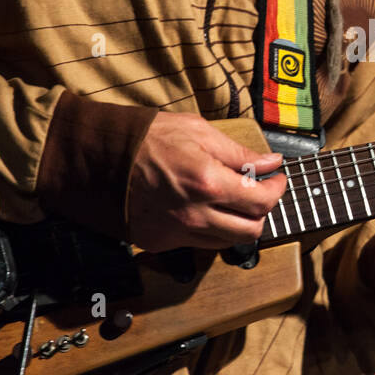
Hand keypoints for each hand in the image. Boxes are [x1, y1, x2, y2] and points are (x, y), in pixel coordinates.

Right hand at [127, 112, 286, 252]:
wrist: (98, 158)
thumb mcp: (197, 131)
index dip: (277, 190)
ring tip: (231, 201)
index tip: (276, 179)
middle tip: (258, 193)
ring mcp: (177, 232)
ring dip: (237, 223)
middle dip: (262, 212)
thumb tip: (270, 162)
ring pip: (227, 242)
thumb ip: (238, 152)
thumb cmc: (146, 138)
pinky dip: (209, 229)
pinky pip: (198, 243)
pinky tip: (203, 209)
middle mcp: (196, 215)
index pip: (262, 201)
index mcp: (208, 183)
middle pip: (251, 231)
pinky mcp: (160, 242)